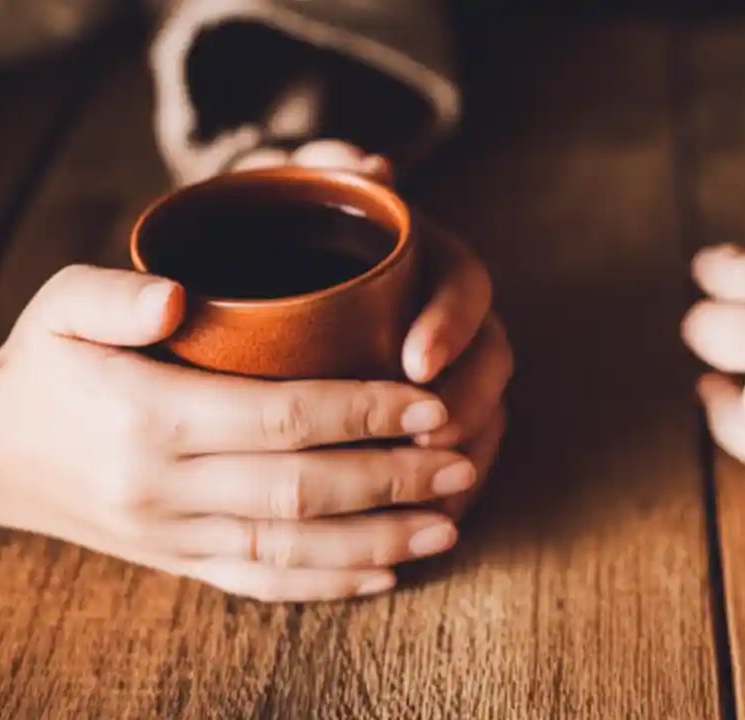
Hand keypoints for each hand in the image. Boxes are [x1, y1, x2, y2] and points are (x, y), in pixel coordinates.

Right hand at [0, 265, 501, 601]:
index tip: (428, 402)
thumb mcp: (60, 304)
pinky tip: (384, 575)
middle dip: (393, 479)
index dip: (364, 412)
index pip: (281, 417)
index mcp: (150, 416)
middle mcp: (166, 488)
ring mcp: (174, 537)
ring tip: (449, 526)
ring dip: (379, 541)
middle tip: (462, 462)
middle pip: (303, 491)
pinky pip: (261, 585)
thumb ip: (117, 293)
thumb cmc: (43, 362)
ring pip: (294, 551)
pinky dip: (326, 586)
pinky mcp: (179, 563)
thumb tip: (182, 296)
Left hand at [231, 140, 513, 516]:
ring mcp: (446, 372)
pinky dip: (449, 497)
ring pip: (486, 417)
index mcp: (429, 258)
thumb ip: (314, 163)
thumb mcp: (280, 184)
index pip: (466, 286)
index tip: (414, 361)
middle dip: (468, 404)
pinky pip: (459, 462)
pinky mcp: (428, 423)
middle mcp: (448, 317)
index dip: (452, 325)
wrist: (253, 267)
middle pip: (491, 362)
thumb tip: (370, 162)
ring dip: (469, 457)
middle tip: (427, 441)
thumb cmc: (268, 225)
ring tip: (435, 498)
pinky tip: (422, 531)